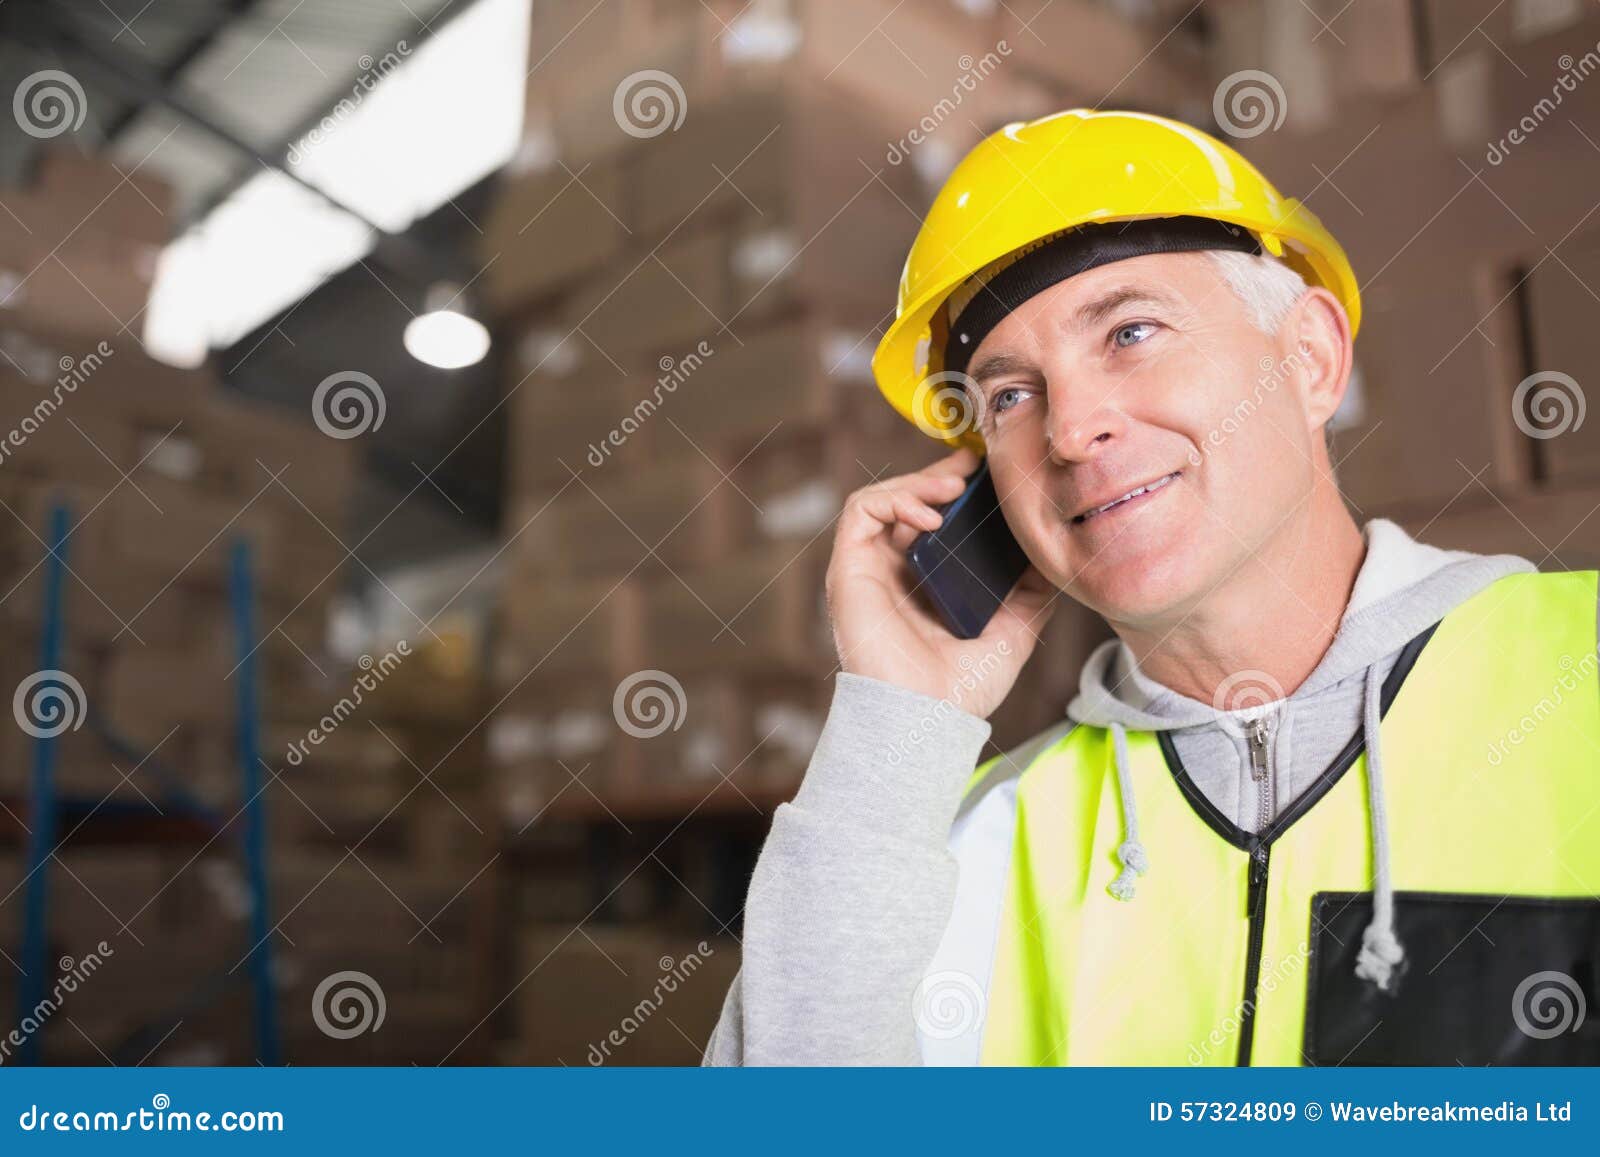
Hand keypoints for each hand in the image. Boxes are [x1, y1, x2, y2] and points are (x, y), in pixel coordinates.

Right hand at [825, 446, 1058, 718]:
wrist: (930, 719)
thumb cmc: (964, 688)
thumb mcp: (1016, 628)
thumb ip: (1031, 591)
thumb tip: (1050, 552)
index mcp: (926, 583)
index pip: (935, 519)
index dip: (956, 487)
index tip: (988, 470)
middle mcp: (894, 572)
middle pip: (909, 502)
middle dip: (940, 475)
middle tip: (975, 464)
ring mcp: (869, 570)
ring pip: (883, 499)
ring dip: (919, 482)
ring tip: (955, 487)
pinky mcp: (849, 569)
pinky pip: (862, 511)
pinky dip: (895, 498)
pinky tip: (930, 514)